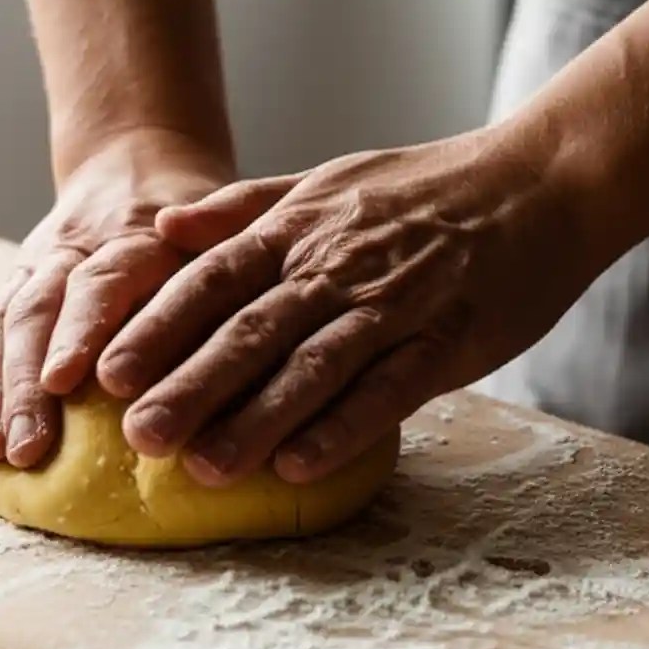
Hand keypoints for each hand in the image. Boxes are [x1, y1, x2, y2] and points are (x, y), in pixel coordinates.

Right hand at [0, 128, 229, 466]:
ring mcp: (38, 266)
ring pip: (3, 324)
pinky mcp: (18, 286)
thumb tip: (229, 337)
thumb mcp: (225, 223)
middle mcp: (76, 250)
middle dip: (25, 383)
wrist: (136, 158)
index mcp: (137, 236)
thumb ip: (225, 266)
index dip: (80, 330)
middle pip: (39, 311)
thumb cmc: (199, 214)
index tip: (64, 382)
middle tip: (24, 447)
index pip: (101, 280)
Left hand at [97, 128, 601, 485]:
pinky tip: (299, 466)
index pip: (213, 281)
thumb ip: (243, 209)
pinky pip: (388, 390)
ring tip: (202, 468)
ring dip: (254, 420)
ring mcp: (392, 306)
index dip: (159, 328)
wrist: (539, 183)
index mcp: (297, 230)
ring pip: (311, 367)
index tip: (109, 373)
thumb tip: (163, 228)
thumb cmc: (422, 189)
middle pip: (249, 332)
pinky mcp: (446, 342)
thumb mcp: (323, 181)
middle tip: (137, 438)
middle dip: (189, 386)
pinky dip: (343, 427)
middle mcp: (335, 268)